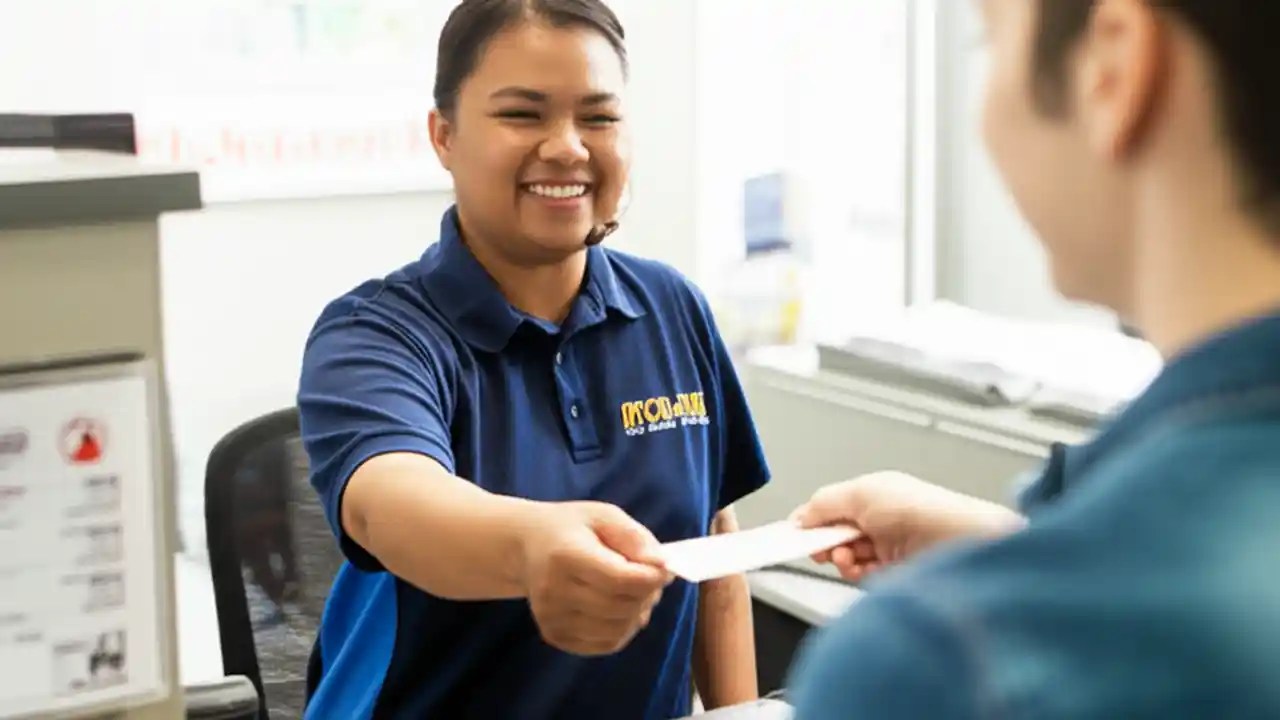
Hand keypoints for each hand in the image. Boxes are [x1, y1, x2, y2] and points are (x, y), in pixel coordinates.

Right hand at [521, 502, 672, 655]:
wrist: (526, 548)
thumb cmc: (571, 528)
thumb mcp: (604, 516)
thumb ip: (634, 537)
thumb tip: (662, 565)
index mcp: (565, 555)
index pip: (620, 579)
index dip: (651, 577)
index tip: (665, 567)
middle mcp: (553, 591)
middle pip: (621, 606)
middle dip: (648, 594)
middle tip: (654, 578)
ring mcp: (551, 618)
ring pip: (617, 630)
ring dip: (639, 613)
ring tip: (638, 592)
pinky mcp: (555, 636)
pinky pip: (607, 643)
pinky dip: (624, 628)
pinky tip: (622, 608)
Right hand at [790, 471, 1024, 581]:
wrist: (958, 543)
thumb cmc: (922, 510)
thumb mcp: (860, 493)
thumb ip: (824, 503)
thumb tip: (800, 517)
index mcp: (876, 494)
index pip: (834, 507)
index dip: (814, 519)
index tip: (793, 531)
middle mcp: (882, 521)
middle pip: (836, 535)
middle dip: (823, 540)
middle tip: (818, 544)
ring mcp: (889, 549)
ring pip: (846, 558)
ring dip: (838, 558)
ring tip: (843, 555)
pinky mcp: (894, 575)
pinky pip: (860, 577)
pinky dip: (853, 572)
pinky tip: (857, 567)